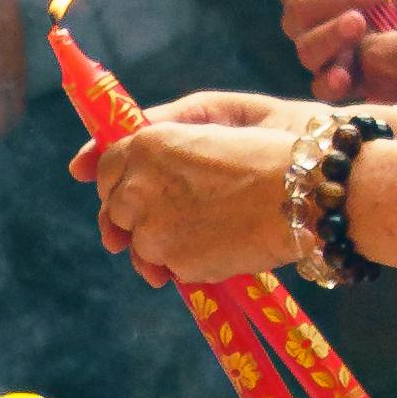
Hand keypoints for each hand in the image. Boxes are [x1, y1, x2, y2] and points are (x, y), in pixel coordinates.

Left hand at [93, 113, 309, 290]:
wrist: (307, 195)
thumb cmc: (268, 154)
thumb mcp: (208, 130)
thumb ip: (156, 149)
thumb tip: (89, 172)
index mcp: (146, 144)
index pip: (106, 168)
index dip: (123, 180)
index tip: (143, 189)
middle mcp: (137, 186)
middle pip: (117, 212)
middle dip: (142, 216)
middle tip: (186, 213)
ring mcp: (152, 229)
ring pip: (140, 246)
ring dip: (167, 243)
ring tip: (211, 229)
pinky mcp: (174, 262)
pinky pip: (170, 268)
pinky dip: (190, 261)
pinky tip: (224, 243)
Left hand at [333, 3, 396, 107]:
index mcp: (377, 55)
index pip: (347, 32)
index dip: (360, 15)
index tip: (377, 7)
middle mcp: (375, 86)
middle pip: (351, 61)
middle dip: (364, 42)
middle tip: (390, 27)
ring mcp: (392, 106)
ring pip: (368, 80)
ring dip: (380, 63)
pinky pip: (388, 95)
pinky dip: (395, 80)